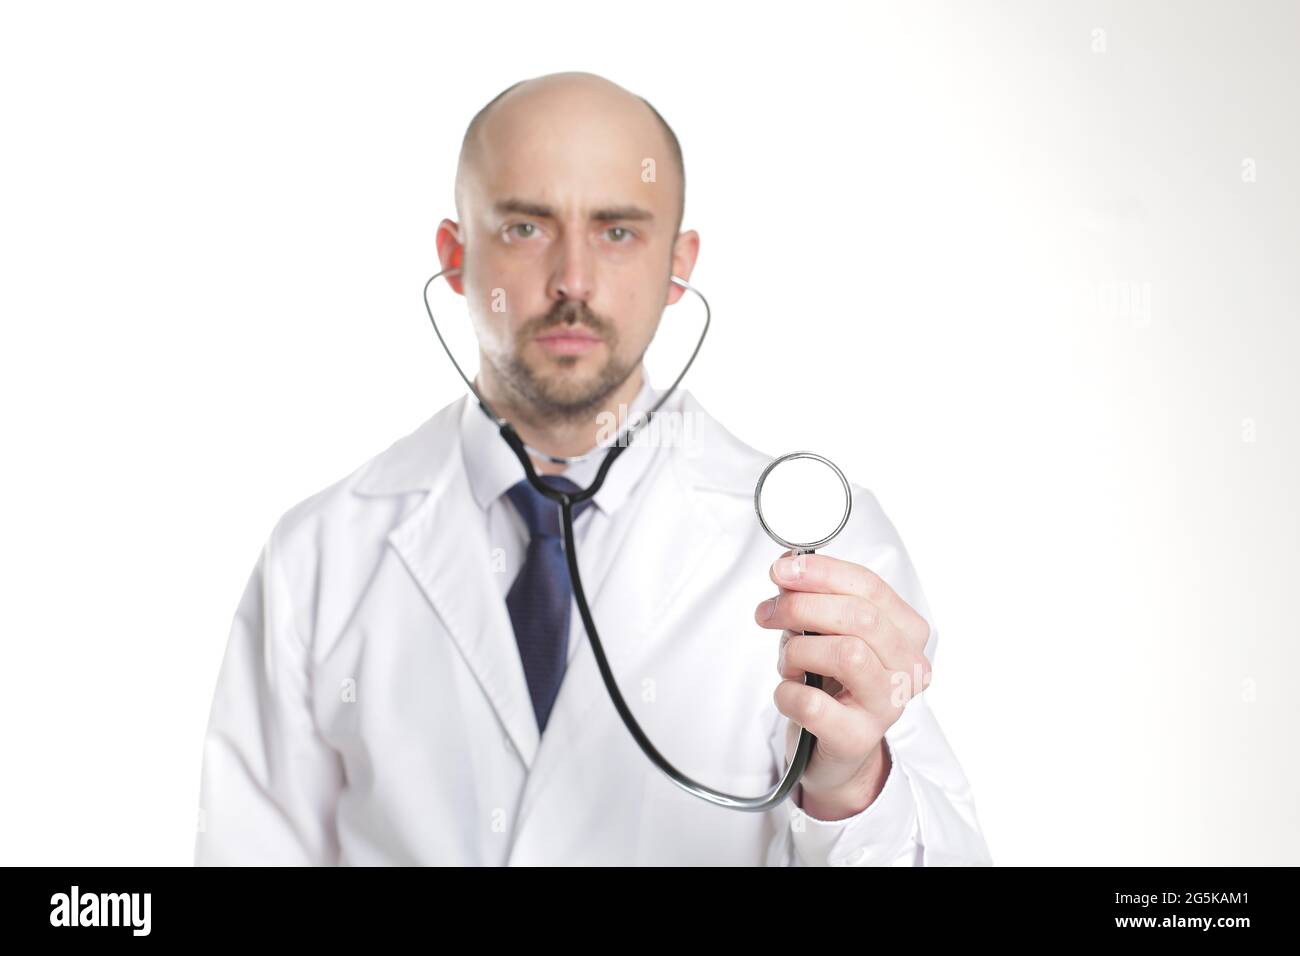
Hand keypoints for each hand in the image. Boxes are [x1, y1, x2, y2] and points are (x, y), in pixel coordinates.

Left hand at [754, 551, 932, 819]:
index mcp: (908, 632)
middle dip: (802, 606)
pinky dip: (786, 692)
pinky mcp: (858, 738)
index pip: (870, 587)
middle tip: (767, 612)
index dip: (822, 572)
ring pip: (846, 655)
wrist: (836, 748)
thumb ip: (813, 597)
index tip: (782, 569)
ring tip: (788, 661)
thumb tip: (788, 566)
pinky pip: (812, 703)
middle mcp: (909, 667)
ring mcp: (888, 705)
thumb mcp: (826, 631)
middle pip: (860, 618)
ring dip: (799, 651)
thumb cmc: (832, 680)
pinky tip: (787, 692)